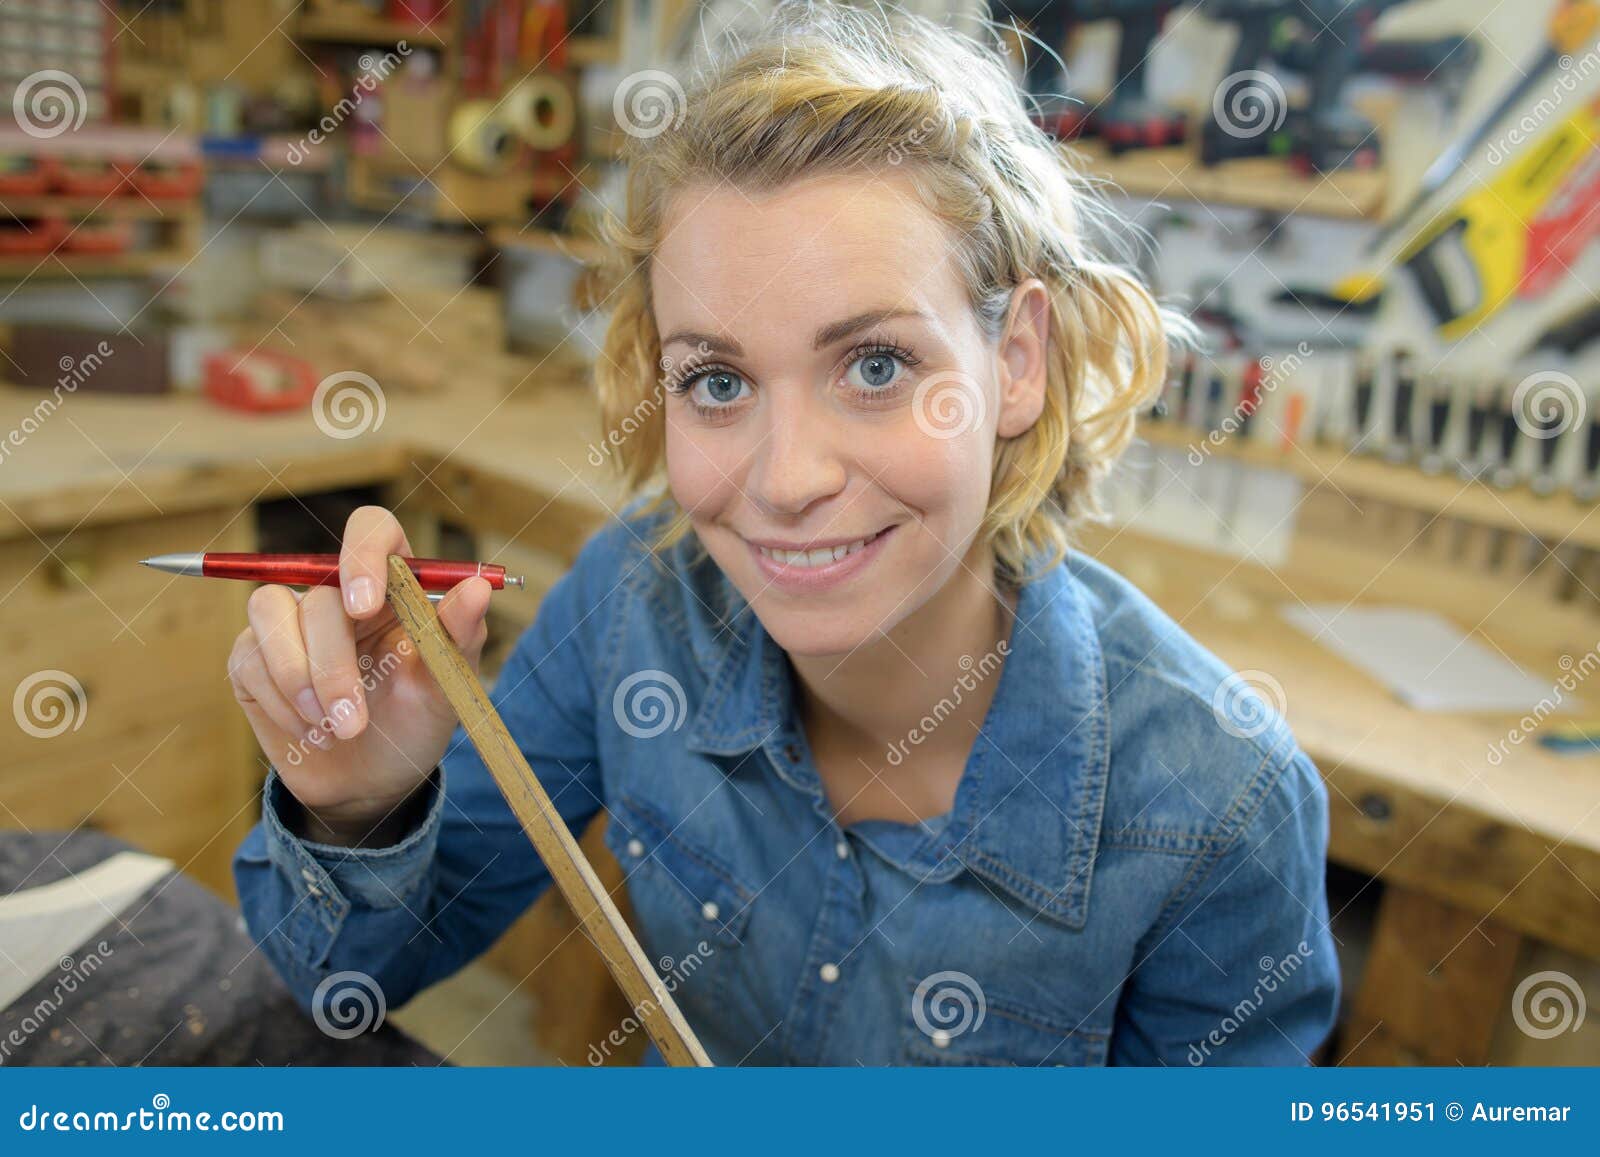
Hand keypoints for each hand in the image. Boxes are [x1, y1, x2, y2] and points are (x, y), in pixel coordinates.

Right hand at [226, 506, 491, 840]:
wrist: (373, 779)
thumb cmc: (414, 720)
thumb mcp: (446, 684)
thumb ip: (459, 634)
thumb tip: (479, 588)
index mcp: (392, 583)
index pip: (371, 530)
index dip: (363, 555)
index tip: (364, 605)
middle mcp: (338, 592)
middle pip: (321, 593)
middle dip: (333, 663)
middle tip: (353, 722)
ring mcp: (290, 620)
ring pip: (271, 613)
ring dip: (300, 680)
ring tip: (336, 729)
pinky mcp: (253, 654)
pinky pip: (250, 658)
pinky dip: (282, 702)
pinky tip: (312, 732)